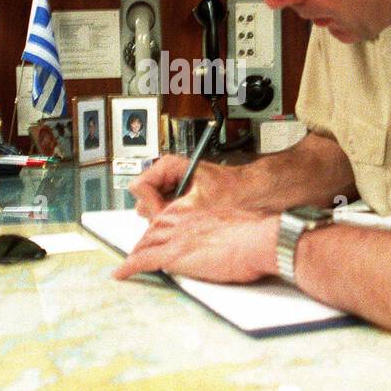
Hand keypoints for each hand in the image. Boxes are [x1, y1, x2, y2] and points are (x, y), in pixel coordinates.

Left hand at [114, 207, 279, 283]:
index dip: (162, 227)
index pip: (172, 217)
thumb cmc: (260, 236)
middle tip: (138, 249)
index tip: (159, 233)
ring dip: (136, 252)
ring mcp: (177, 237)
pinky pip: (143, 260)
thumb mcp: (240, 227)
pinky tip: (121, 273)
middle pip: (156, 229)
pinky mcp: (174, 255)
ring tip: (128, 262)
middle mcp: (185, 220)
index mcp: (201, 211)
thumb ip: (229, 232)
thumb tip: (235, 242)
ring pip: (147, 242)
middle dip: (146, 239)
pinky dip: (128, 267)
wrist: (262, 239)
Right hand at [127, 154, 253, 219]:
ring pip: (152, 211)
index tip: (165, 214)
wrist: (250, 191)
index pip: (140, 187)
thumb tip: (156, 224)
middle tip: (177, 219)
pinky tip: (188, 223)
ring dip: (166, 219)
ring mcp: (169, 190)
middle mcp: (165, 177)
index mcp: (167, 166)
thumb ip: (174, 210)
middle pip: (143, 201)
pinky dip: (173, 222)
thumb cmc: (232, 189)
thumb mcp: (200, 201)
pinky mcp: (176, 202)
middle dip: (158, 215)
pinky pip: (163, 215)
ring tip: (187, 220)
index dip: (151, 204)